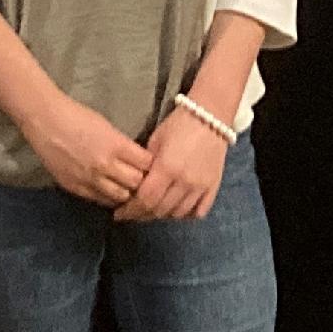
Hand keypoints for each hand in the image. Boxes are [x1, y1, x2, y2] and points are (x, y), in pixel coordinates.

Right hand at [28, 93, 153, 207]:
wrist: (45, 121)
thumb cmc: (76, 116)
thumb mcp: (106, 126)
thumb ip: (122, 145)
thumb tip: (137, 160)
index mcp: (115, 145)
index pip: (146, 164)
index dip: (151, 165)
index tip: (150, 165)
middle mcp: (105, 165)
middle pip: (136, 183)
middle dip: (141, 181)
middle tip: (141, 179)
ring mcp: (90, 179)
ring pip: (120, 197)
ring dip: (126, 192)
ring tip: (126, 187)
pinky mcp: (76, 188)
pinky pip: (100, 200)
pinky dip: (108, 198)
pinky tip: (109, 192)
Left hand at [117, 105, 229, 221]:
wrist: (210, 116)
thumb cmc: (178, 124)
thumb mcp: (155, 141)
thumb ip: (145, 166)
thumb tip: (134, 186)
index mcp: (167, 168)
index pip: (145, 199)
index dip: (130, 210)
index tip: (119, 214)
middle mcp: (184, 182)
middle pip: (159, 210)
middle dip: (142, 215)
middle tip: (133, 213)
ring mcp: (201, 187)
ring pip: (177, 214)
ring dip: (162, 215)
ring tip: (152, 210)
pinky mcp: (213, 187)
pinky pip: (198, 212)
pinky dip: (185, 215)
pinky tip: (175, 209)